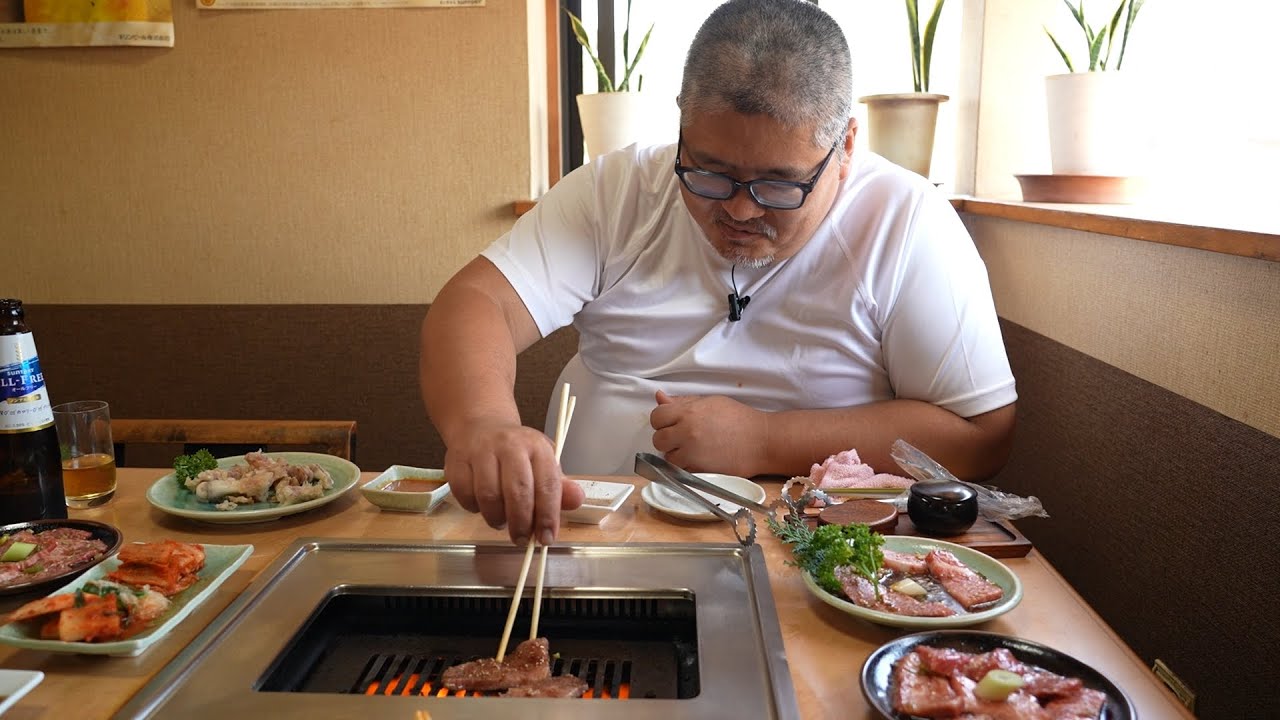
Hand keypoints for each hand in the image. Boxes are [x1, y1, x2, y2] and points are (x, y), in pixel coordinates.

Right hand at [442, 419, 584, 545]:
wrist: (480, 426)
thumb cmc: (517, 453)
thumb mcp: (543, 464)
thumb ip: (559, 487)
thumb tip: (576, 500)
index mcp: (536, 446)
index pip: (547, 484)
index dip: (548, 515)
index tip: (547, 538)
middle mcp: (509, 445)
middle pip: (517, 492)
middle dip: (521, 523)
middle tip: (522, 539)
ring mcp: (480, 451)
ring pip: (488, 496)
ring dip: (496, 518)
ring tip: (501, 521)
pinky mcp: (456, 460)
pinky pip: (465, 494)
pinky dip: (474, 508)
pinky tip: (481, 505)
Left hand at [649, 390, 767, 475]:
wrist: (761, 441)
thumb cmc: (739, 418)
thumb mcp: (711, 402)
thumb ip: (683, 402)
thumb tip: (659, 397)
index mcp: (688, 412)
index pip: (656, 416)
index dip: (662, 420)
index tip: (672, 422)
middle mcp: (686, 432)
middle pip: (658, 439)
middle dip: (667, 439)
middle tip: (681, 437)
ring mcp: (691, 453)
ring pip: (668, 457)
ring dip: (676, 454)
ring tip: (693, 449)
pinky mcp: (699, 470)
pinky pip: (681, 470)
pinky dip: (687, 466)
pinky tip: (700, 458)